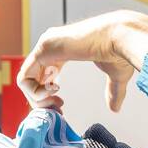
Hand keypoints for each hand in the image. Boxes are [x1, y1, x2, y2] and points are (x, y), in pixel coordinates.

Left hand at [17, 10, 147, 112]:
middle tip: (58, 110)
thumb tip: (115, 109)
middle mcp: (50, 46)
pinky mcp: (43, 47)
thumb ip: (112, 92)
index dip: (47, 97)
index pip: (42, 77)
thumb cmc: (121, 51)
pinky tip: (53, 92)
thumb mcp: (115, 76)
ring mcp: (45, 45)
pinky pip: (25, 77)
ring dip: (38, 99)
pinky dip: (35, 92)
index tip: (61, 107)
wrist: (122, 37)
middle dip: (42, 102)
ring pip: (25, 81)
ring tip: (56, 102)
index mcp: (62, 51)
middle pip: (31, 81)